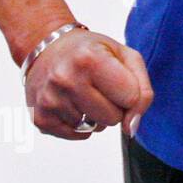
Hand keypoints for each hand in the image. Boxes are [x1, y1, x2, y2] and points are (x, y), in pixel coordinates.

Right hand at [25, 28, 152, 140]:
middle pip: (113, 118)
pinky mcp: (40, 118)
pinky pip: (77, 135)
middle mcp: (65, 79)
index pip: (131, 98)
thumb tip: (132, 127)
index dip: (131, 93)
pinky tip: (72, 103)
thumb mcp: (127, 57)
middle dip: (114, 106)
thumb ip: (142, 91)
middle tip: (100, 87)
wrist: (47, 47)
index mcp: (90, 59)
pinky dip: (80, 124)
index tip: (119, 80)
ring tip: (84, 92)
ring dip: (96, 115)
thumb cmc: (91, 51)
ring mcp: (50, 100)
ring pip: (95, 128)